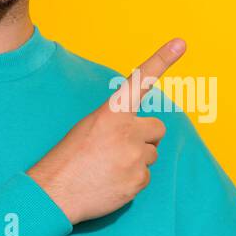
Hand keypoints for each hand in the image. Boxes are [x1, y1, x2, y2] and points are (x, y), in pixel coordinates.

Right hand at [28, 38, 186, 224]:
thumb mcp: (88, 127)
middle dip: (145, 137)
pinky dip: (132, 180)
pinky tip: (111, 182)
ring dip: (136, 159)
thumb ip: (116, 122)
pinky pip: (145, 176)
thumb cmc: (69, 158)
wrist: (55, 192)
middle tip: (120, 148)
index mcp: (112, 112)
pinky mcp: (139, 180)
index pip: (140, 81)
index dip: (162, 60)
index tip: (180, 43)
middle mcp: (128, 130)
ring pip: (151, 154)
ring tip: (109, 167)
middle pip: (157, 129)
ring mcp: (136, 156)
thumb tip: (140, 133)